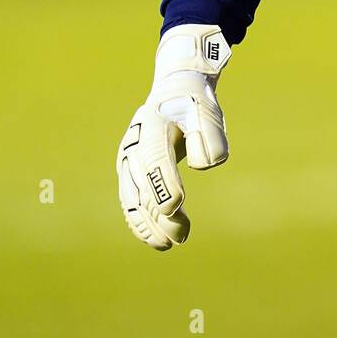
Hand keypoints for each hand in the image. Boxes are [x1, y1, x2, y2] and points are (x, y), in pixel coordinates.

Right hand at [117, 24, 231, 250]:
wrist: (174, 93)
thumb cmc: (194, 105)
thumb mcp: (207, 111)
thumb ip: (210, 135)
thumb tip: (203, 165)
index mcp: (151, 127)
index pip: (154, 161)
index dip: (164, 185)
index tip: (177, 207)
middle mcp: (133, 146)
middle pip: (142, 186)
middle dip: (160, 214)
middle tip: (182, 235)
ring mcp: (127, 161)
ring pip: (132, 199)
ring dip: (148, 225)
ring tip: (169, 244)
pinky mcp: (128, 173)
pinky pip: (130, 201)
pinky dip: (141, 222)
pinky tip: (157, 239)